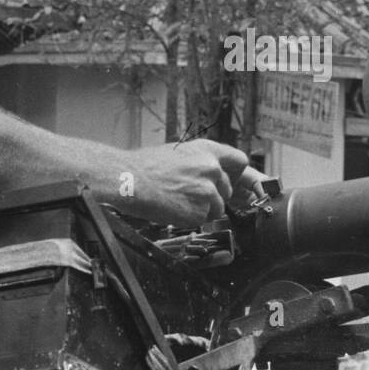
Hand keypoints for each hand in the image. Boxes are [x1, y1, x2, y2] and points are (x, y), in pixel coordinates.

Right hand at [127, 139, 267, 227]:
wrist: (129, 180)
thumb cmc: (146, 166)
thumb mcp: (179, 152)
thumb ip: (201, 160)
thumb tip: (215, 171)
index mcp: (207, 150)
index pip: (239, 161)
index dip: (236, 174)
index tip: (232, 182)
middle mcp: (212, 168)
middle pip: (227, 189)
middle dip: (213, 195)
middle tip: (189, 194)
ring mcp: (208, 190)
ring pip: (218, 207)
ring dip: (202, 209)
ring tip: (178, 200)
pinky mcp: (201, 210)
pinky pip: (204, 219)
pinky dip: (192, 218)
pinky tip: (175, 208)